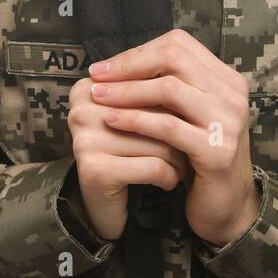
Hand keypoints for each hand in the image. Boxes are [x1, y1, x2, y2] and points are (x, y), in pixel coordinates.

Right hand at [67, 76, 188, 241]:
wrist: (104, 204)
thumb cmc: (129, 152)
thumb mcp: (140, 116)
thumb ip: (158, 91)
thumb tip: (196, 74)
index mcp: (89, 88)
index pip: (149, 84)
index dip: (174, 104)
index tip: (186, 118)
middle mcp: (81, 110)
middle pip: (155, 111)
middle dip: (180, 130)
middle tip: (193, 143)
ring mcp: (85, 140)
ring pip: (159, 140)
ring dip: (179, 157)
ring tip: (181, 164)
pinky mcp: (95, 170)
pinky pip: (154, 166)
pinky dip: (170, 176)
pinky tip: (170, 181)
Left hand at [88, 29, 261, 246]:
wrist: (226, 203)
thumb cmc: (199, 156)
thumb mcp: (190, 115)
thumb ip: (170, 87)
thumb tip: (119, 63)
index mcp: (227, 79)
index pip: (179, 45)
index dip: (139, 52)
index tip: (108, 66)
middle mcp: (233, 95)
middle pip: (174, 59)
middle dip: (130, 65)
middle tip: (97, 76)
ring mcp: (228, 122)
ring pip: (169, 90)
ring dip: (127, 91)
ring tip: (98, 97)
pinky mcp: (216, 151)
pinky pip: (168, 127)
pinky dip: (135, 120)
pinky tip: (112, 120)